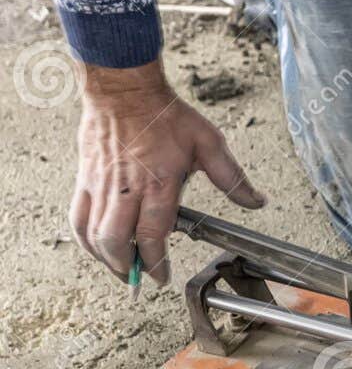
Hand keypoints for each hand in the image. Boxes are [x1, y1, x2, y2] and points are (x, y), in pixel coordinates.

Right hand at [71, 61, 265, 287]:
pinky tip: (95, 246)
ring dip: (105, 258)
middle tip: (140, 279)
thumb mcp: (209, 143)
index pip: (152, 235)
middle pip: (116, 241)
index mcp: (158, 184)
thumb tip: (258, 201)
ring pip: (93, 233)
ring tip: (120, 268)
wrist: (123, 88)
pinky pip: (77, 216)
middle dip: (127, 268)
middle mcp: (126, 189)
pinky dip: (84, 238)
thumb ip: (232, 178)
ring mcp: (101, 184)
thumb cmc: (165, 114)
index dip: (156, 262)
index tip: (163, 277)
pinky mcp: (84, 177)